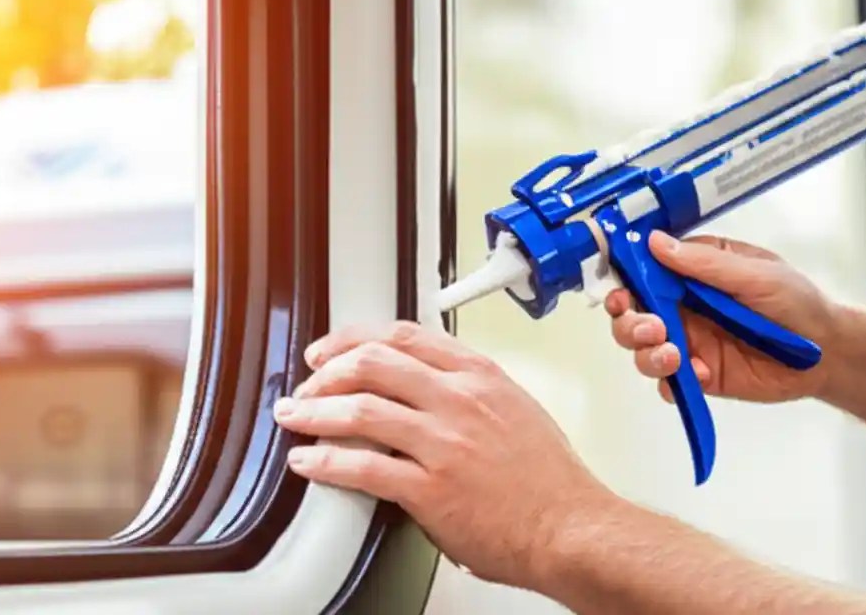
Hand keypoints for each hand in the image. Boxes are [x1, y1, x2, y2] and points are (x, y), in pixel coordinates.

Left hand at [273, 322, 615, 591]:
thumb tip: (422, 385)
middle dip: (326, 372)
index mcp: (479, 376)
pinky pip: (363, 467)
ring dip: (313, 412)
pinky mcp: (431, 489)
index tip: (331, 350)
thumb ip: (467, 390)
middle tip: (306, 386)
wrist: (571, 529)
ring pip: (359, 410)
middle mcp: (459, 400)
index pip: (402, 335)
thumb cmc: (548, 480)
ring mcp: (444, 443)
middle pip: (372, 363)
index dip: (353, 338)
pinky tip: (308, 464)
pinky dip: (325, 463)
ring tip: (294, 417)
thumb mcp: (514, 408)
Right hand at [605, 231, 839, 403]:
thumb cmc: (795, 302)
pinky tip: (701, 375)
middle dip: (630, 324)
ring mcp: (689, 344)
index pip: (643, 274)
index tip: (621, 294)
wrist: (827, 352)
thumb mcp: (754, 274)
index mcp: (691, 275)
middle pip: (632, 316)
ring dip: (647, 354)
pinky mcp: (699, 376)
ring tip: (674, 355)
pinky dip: (674, 382)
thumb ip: (704, 263)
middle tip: (652, 329)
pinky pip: (670, 383)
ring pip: (643, 351)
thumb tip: (654, 242)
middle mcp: (682, 308)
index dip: (624, 283)